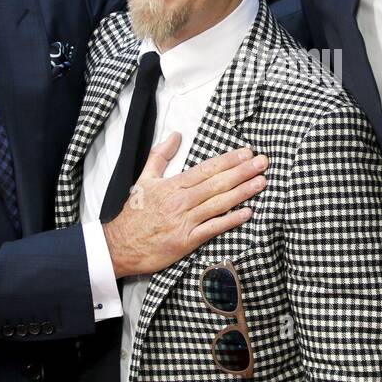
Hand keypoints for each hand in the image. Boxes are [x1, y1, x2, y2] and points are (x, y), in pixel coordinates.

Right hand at [102, 132, 267, 276]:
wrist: (118, 246)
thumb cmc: (134, 215)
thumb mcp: (143, 180)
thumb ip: (160, 156)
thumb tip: (175, 135)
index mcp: (172, 186)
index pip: (206, 169)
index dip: (228, 160)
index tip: (247, 152)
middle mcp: (180, 202)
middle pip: (217, 183)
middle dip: (242, 171)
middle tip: (263, 162)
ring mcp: (184, 222)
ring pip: (218, 203)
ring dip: (243, 192)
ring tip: (261, 182)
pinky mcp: (186, 242)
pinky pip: (213, 229)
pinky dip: (231, 220)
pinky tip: (248, 213)